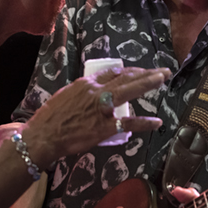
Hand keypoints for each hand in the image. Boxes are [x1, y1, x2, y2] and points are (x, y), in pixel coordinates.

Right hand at [24, 67, 170, 164]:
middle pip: (126, 77)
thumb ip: (83, 90)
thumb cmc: (51, 117)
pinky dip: (144, 122)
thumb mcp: (66, 95)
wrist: (44, 136)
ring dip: (148, 83)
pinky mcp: (104, 127)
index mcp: (86, 83)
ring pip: (130, 91)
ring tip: (163, 79)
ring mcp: (102, 109)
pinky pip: (128, 123)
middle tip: (163, 71)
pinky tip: (157, 122)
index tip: (140, 71)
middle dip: (146, 72)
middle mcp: (96, 92)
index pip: (113, 72)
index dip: (130, 71)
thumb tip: (96, 87)